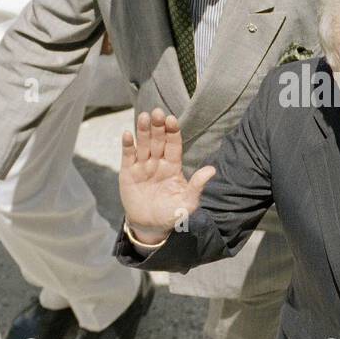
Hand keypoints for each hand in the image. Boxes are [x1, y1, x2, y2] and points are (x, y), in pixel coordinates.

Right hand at [119, 108, 215, 244]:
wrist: (150, 226)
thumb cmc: (171, 213)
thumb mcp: (187, 202)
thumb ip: (197, 186)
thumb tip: (212, 170)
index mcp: (173, 166)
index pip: (173, 145)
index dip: (172, 132)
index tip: (172, 119)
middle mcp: (157, 162)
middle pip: (157, 140)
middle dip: (157, 127)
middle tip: (157, 112)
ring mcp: (142, 166)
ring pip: (143, 144)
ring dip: (142, 131)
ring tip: (143, 117)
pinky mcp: (128, 173)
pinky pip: (127, 156)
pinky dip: (127, 145)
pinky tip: (127, 134)